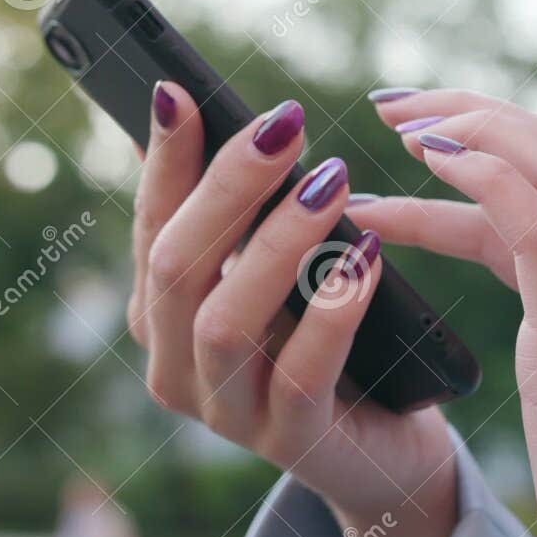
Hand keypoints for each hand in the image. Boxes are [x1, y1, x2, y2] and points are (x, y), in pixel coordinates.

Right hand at [127, 82, 456, 536]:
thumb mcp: (276, 271)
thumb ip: (236, 213)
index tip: (181, 90)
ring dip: (278, 243)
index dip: (165, 159)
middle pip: (177, 268)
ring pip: (226, 323)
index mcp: (161, 316)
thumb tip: (191, 109)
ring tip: (332, 181)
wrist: (385, 446)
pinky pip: (301, 377)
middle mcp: (175, 367)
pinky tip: (364, 262)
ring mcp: (227, 414)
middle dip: (228, 188)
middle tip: (284, 124)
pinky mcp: (293, 443)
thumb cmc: (326, 339)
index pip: (151, 225)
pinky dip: (331, 314)